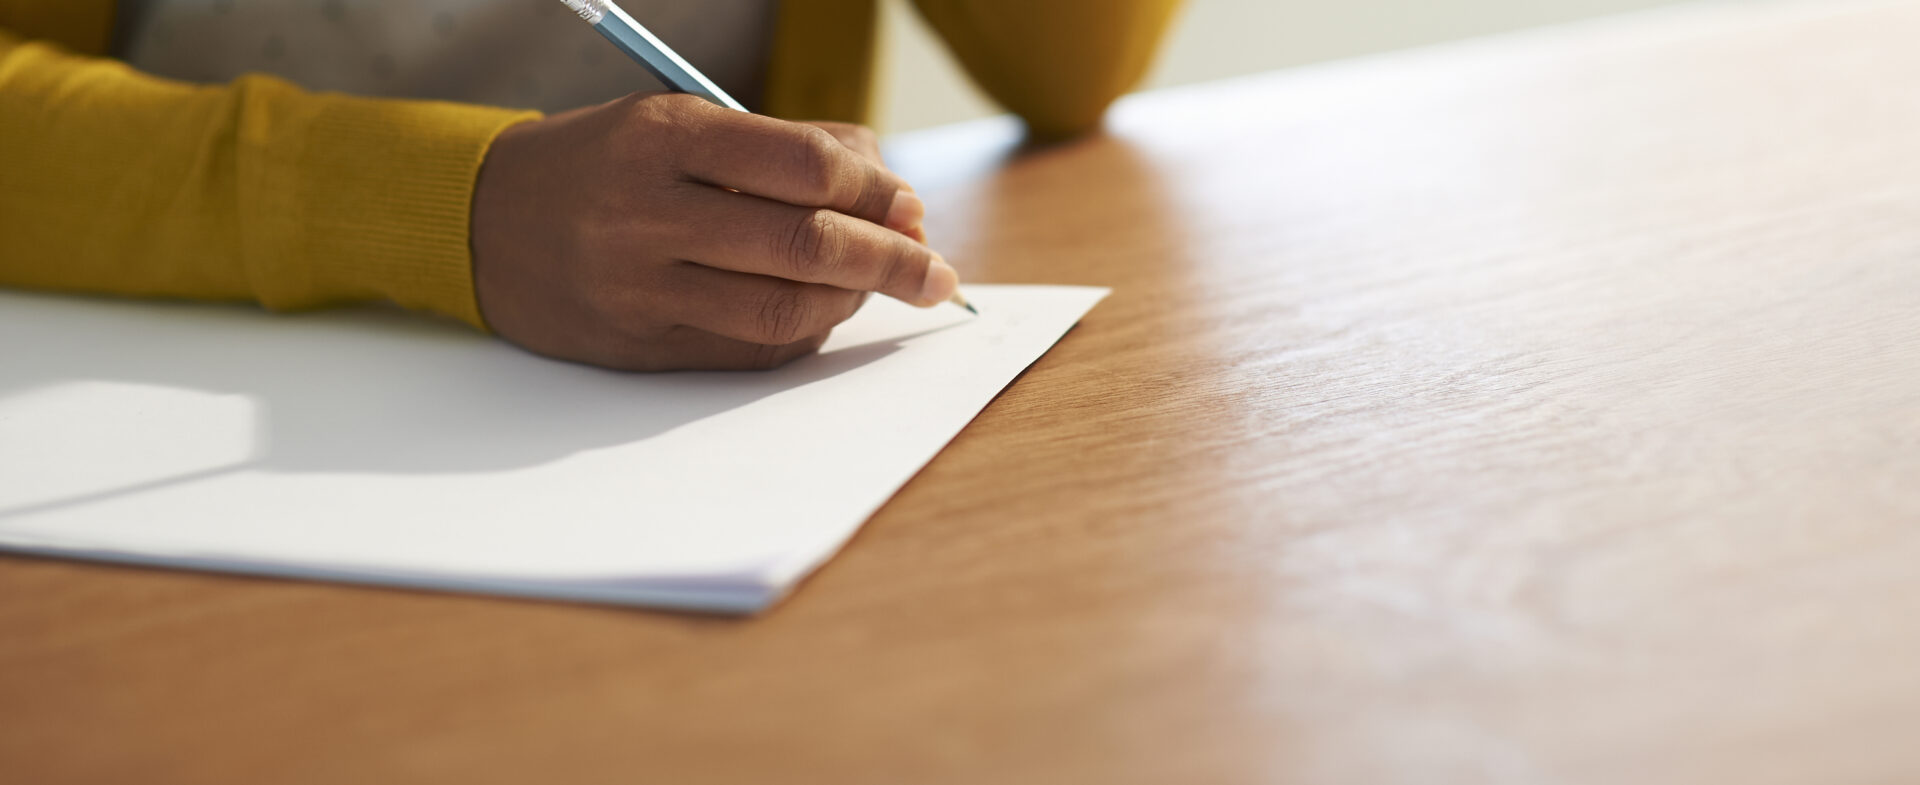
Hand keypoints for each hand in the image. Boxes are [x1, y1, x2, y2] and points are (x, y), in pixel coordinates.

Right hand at [470, 92, 954, 370]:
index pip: (805, 166)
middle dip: (890, 260)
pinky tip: (824, 315)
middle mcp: (649, 212)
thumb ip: (780, 147)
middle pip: (805, 243)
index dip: (876, 189)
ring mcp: (640, 286)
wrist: (479, 223)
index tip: (908, 204)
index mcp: (665, 138)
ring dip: (852, 303)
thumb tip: (887, 186)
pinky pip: (748, 349)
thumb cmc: (602, 164)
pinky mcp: (639, 344)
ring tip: (881, 290)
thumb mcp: (677, 124)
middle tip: (937, 273)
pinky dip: (804, 334)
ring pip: (783, 307)